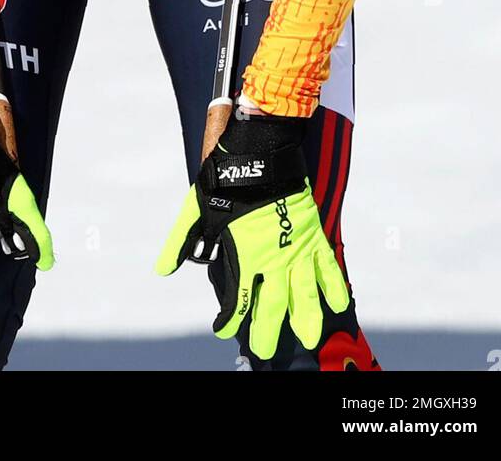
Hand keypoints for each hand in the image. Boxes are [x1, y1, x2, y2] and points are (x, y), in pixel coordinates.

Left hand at [155, 108, 348, 358]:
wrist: (261, 152)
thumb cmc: (226, 179)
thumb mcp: (196, 210)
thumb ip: (180, 241)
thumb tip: (162, 270)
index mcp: (245, 255)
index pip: (238, 300)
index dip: (230, 319)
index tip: (223, 329)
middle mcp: (273, 259)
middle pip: (274, 306)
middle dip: (269, 330)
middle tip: (266, 348)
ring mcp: (297, 249)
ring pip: (306, 294)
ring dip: (307, 318)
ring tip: (308, 337)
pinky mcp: (314, 235)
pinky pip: (328, 267)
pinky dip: (334, 284)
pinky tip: (338, 302)